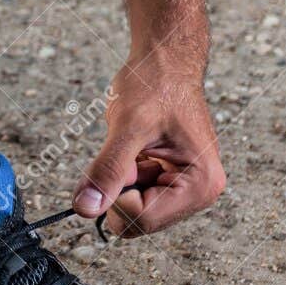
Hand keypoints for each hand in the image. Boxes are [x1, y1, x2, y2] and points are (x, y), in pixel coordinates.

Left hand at [73, 61, 225, 238]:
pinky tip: (138, 150)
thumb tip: (85, 208)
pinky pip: (135, 197)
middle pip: (139, 222)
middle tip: (128, 152)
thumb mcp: (127, 126)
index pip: (142, 220)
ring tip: (136, 147)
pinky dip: (126, 176)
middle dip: (121, 190)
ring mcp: (186, 190)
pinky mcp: (172, 183)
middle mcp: (199, 193)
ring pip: (133, 211)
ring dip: (124, 182)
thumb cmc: (156, 84)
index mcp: (200, 184)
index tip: (115, 164)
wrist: (165, 62)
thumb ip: (107, 170)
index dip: (115, 197)